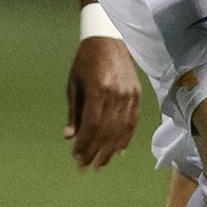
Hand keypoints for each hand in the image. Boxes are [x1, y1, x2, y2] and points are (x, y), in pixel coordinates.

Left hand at [65, 36, 141, 169]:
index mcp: (98, 89)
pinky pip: (132, 122)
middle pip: (106, 131)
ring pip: (120, 130)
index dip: (85, 145)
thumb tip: (70, 137)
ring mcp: (129, 95)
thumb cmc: (85, 62)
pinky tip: (118, 151)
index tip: (76, 158)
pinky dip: (125, 138)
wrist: (108, 40)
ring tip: (100, 164)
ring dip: (110, 150)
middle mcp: (116, 94)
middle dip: (95, 152)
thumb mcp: (73, 84)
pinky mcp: (137, 94)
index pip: (92, 125)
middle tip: (85, 167)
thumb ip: (74, 112)